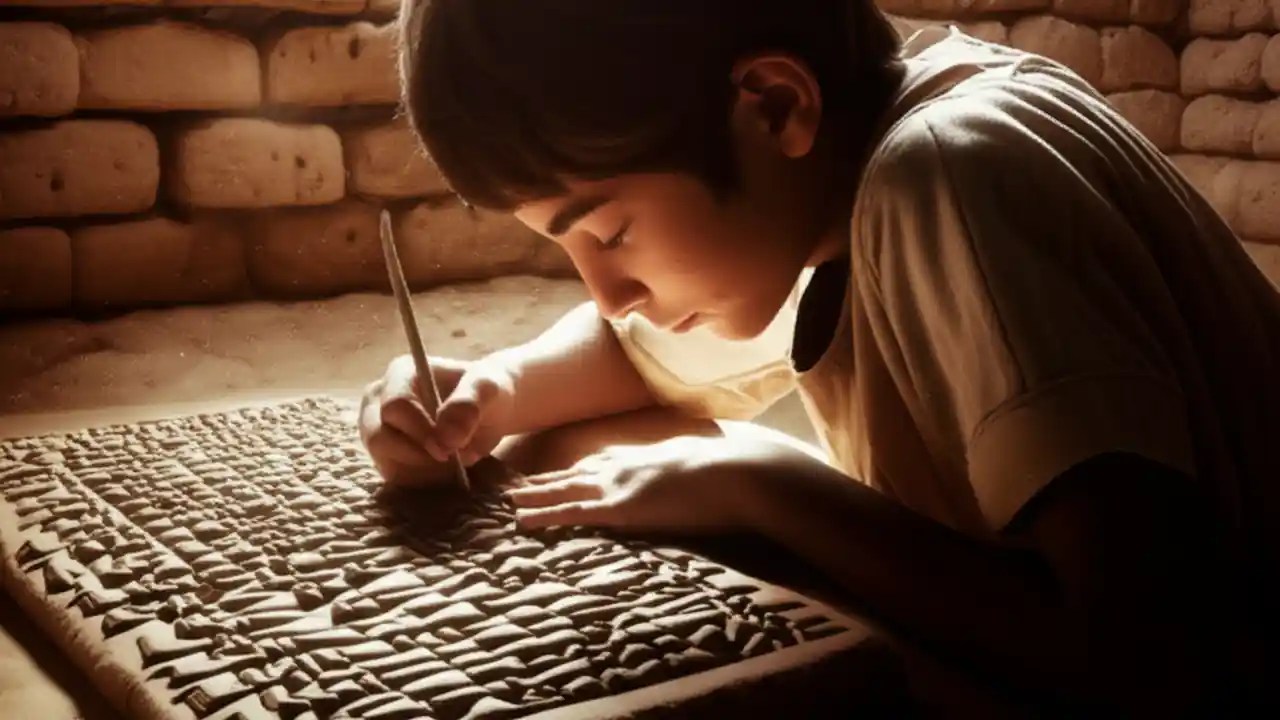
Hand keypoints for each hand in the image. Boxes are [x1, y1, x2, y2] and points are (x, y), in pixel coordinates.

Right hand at [359, 353, 514, 487]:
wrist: (491, 410)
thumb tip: (447, 437)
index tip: (450, 449)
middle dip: (417, 456)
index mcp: (401, 373)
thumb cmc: (487, 393)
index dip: (420, 433)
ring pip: (383, 460)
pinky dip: (420, 479)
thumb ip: (468, 404)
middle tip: (452, 459)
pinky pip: (393, 475)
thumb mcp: (487, 390)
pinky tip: (442, 469)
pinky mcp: (384, 453)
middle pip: (378, 437)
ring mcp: (377, 426)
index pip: (394, 407)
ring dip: (420, 470)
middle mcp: (379, 399)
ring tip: (452, 462)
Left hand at [507, 435, 758, 533]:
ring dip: (532, 496)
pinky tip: (521, 521)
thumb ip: (682, 472)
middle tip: (514, 486)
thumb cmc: (729, 474)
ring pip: (562, 490)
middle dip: (542, 481)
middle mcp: (622, 465)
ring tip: (505, 502)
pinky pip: (571, 512)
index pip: (598, 462)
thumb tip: (688, 480)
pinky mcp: (620, 507)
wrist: (739, 474)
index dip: (573, 471)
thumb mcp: (699, 466)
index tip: (553, 474)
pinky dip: (543, 516)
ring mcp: (618, 484)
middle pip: (572, 473)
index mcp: (642, 456)